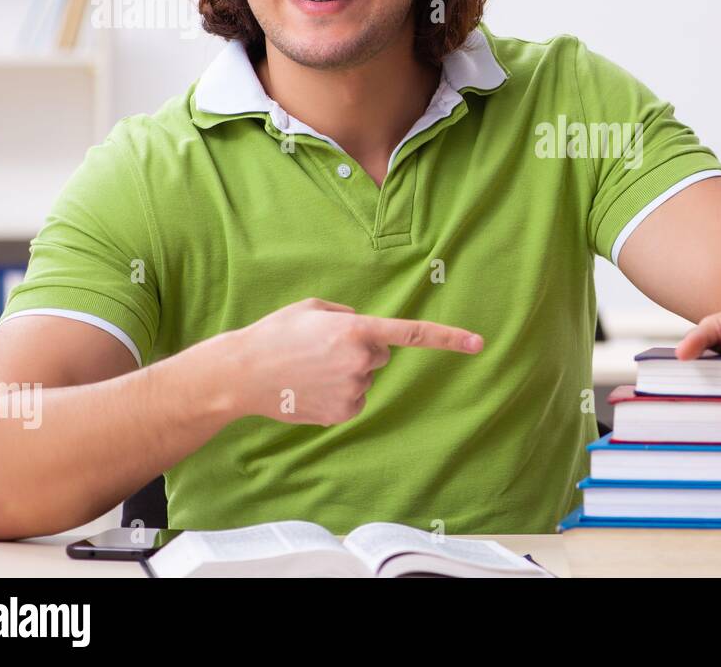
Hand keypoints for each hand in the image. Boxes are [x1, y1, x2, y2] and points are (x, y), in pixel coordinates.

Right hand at [220, 297, 483, 425]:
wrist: (242, 374)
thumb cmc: (276, 333)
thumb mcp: (312, 308)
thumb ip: (346, 314)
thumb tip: (363, 326)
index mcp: (357, 329)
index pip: (413, 333)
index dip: (449, 338)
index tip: (479, 343)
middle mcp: (361, 360)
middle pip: (379, 355)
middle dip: (359, 351)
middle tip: (321, 350)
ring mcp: (354, 390)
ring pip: (364, 378)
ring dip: (344, 373)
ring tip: (308, 370)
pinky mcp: (343, 413)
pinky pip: (353, 399)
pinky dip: (337, 395)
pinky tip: (310, 389)